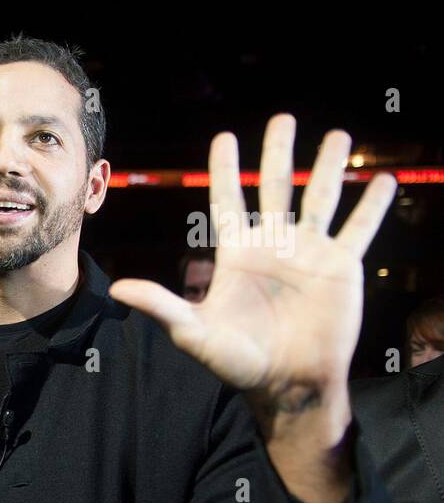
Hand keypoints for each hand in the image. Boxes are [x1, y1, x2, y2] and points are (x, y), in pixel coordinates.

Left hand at [108, 114, 395, 410]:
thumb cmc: (237, 362)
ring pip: (320, 198)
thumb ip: (161, 305)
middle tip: (282, 118)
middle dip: (278, 152)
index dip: (227, 169)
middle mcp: (274, 246)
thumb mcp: (193, 332)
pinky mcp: (342, 268)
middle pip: (276, 187)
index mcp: (237, 254)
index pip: (230, 200)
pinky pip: (359, 229)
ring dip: (329, 166)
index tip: (225, 137)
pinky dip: (372, 205)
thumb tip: (116, 289)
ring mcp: (310, 254)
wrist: (286, 384)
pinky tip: (386, 179)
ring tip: (338, 135)